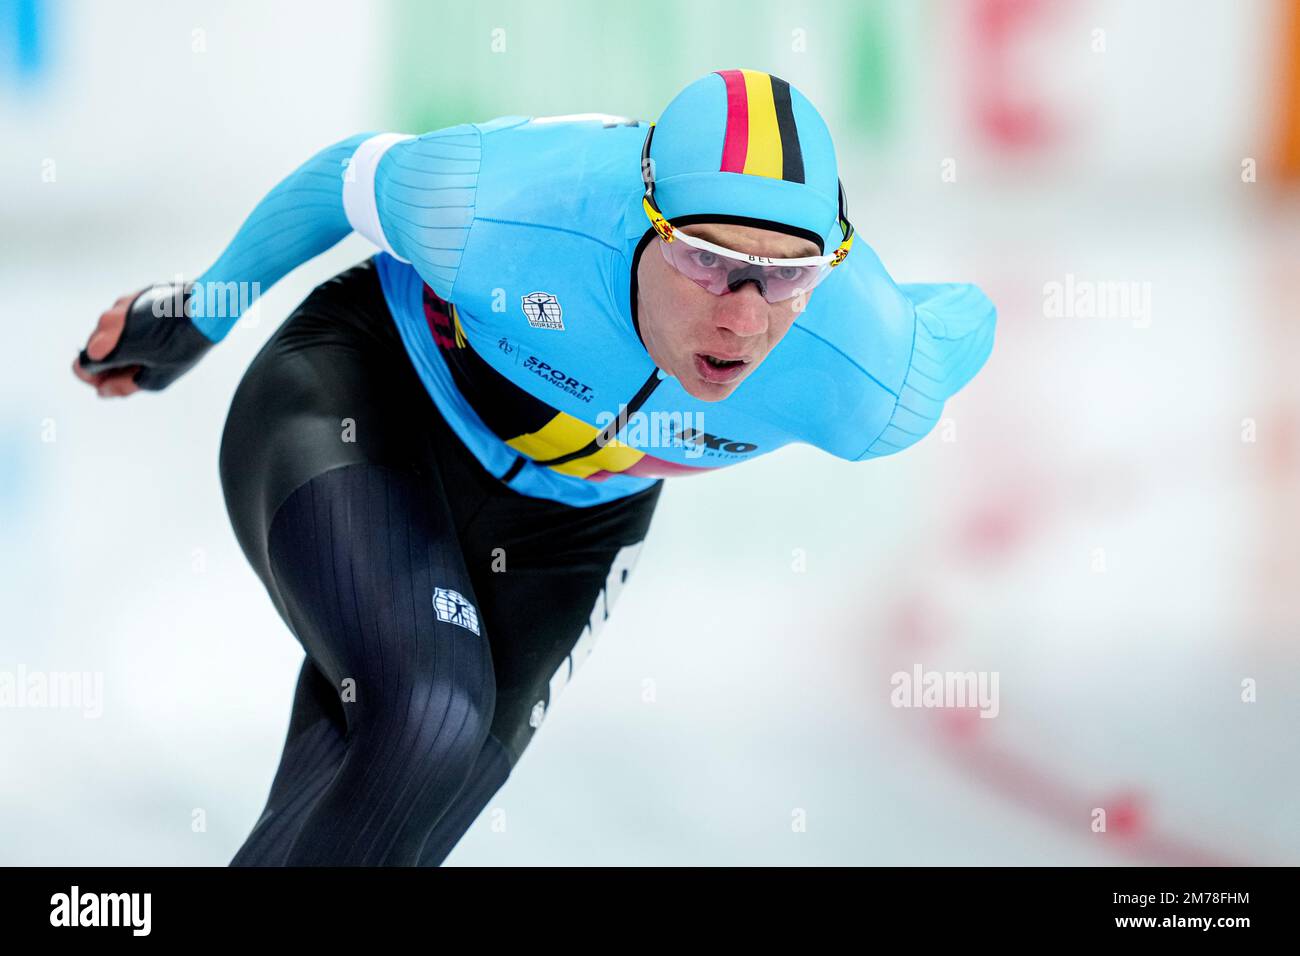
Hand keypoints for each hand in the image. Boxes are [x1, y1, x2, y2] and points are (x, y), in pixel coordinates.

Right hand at [73, 283, 213, 396]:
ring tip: (151, 353)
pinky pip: (123, 318)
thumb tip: (104, 390)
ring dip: (122, 345)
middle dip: (110, 362)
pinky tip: (155, 336)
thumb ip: (124, 387)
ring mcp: (118, 307)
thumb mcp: (156, 378)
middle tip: (138, 370)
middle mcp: (106, 323)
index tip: (110, 381)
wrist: (203, 309)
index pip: (82, 367)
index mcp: (107, 346)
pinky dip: (131, 329)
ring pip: (109, 332)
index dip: (94, 379)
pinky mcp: (132, 297)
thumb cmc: (182, 344)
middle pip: (94, 349)